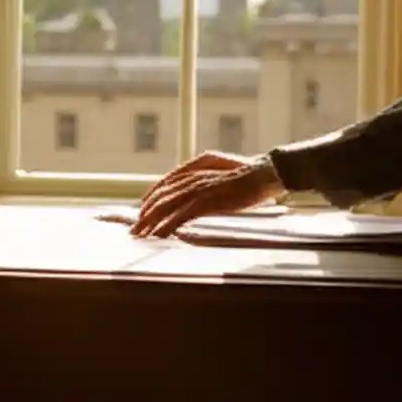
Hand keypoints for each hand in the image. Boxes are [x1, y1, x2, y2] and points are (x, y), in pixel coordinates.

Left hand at [132, 153, 283, 237]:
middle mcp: (192, 175)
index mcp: (196, 165)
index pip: (166, 182)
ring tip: (140, 235)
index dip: (151, 196)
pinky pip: (180, 216)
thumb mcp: (224, 169)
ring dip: (150, 222)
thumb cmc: (251, 174)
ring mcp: (198, 188)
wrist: (267, 173)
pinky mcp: (206, 201)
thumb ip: (207, 176)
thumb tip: (197, 189)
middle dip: (145, 214)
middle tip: (134, 228)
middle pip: (161, 195)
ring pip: (166, 206)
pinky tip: (159, 236)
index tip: (142, 210)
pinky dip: (167, 226)